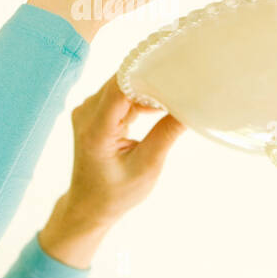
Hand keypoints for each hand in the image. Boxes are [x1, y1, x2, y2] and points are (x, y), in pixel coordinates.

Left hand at [38, 74, 185, 267]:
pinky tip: (160, 106)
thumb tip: (190, 107)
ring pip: (122, 85)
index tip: (176, 73)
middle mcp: (86, 114)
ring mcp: (87, 111)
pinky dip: (140, 98)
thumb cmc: (116, 192)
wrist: (89, 204)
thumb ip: (167, 134)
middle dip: (152, 80)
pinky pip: (119, 95)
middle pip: (121, 81)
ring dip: (148, 90)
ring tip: (176, 96)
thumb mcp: (147, 166)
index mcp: (96, 130)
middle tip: (183, 82)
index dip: (148, 75)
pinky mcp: (94, 112)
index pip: (121, 87)